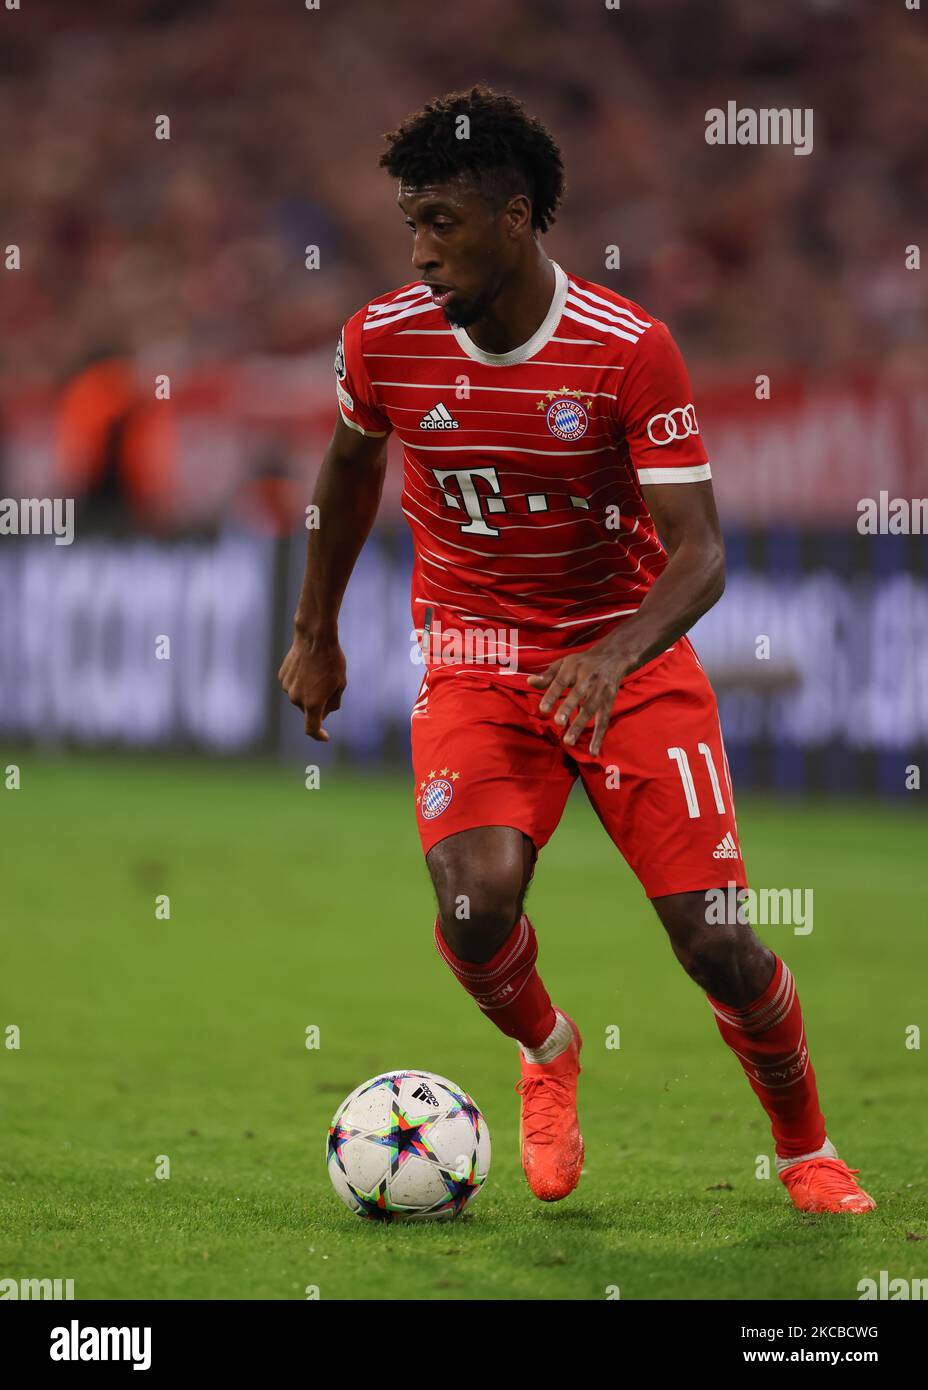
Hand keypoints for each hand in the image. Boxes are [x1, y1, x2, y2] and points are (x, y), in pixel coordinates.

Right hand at [277, 632, 346, 740]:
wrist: (314, 637)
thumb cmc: (331, 661)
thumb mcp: (340, 684)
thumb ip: (333, 703)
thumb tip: (324, 712)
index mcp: (312, 704)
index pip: (312, 729)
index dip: (318, 735)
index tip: (325, 736)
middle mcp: (297, 699)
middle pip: (309, 709)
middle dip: (319, 703)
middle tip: (330, 684)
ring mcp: (287, 688)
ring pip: (301, 697)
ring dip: (309, 691)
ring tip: (318, 671)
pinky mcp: (282, 677)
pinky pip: (293, 685)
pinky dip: (301, 681)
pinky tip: (307, 667)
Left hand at [526, 638, 633, 756]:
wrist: (613, 656)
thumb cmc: (581, 662)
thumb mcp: (563, 663)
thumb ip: (547, 675)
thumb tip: (529, 681)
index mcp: (573, 667)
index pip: (561, 681)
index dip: (552, 695)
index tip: (543, 709)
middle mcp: (588, 678)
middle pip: (578, 694)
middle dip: (569, 707)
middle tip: (558, 722)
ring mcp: (600, 691)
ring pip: (591, 708)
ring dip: (580, 724)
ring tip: (569, 741)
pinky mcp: (609, 701)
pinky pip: (604, 720)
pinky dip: (599, 736)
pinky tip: (592, 752)